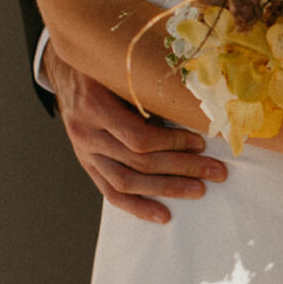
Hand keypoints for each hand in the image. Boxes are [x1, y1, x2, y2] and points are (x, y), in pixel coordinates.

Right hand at [42, 42, 226, 222]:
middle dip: (182, 168)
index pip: (139, 138)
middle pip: (138, 162)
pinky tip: (163, 216)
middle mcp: (86, 134)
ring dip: (166, 189)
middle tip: (216, 171)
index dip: (173, 143)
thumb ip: (146, 89)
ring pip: (126, 182)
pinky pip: (111, 193)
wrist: (67, 73)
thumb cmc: (103, 67)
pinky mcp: (87, 165)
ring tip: (198, 190)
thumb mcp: (120, 69)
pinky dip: (138, 207)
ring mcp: (85, 153)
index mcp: (95, 106)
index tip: (201, 142)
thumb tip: (194, 106)